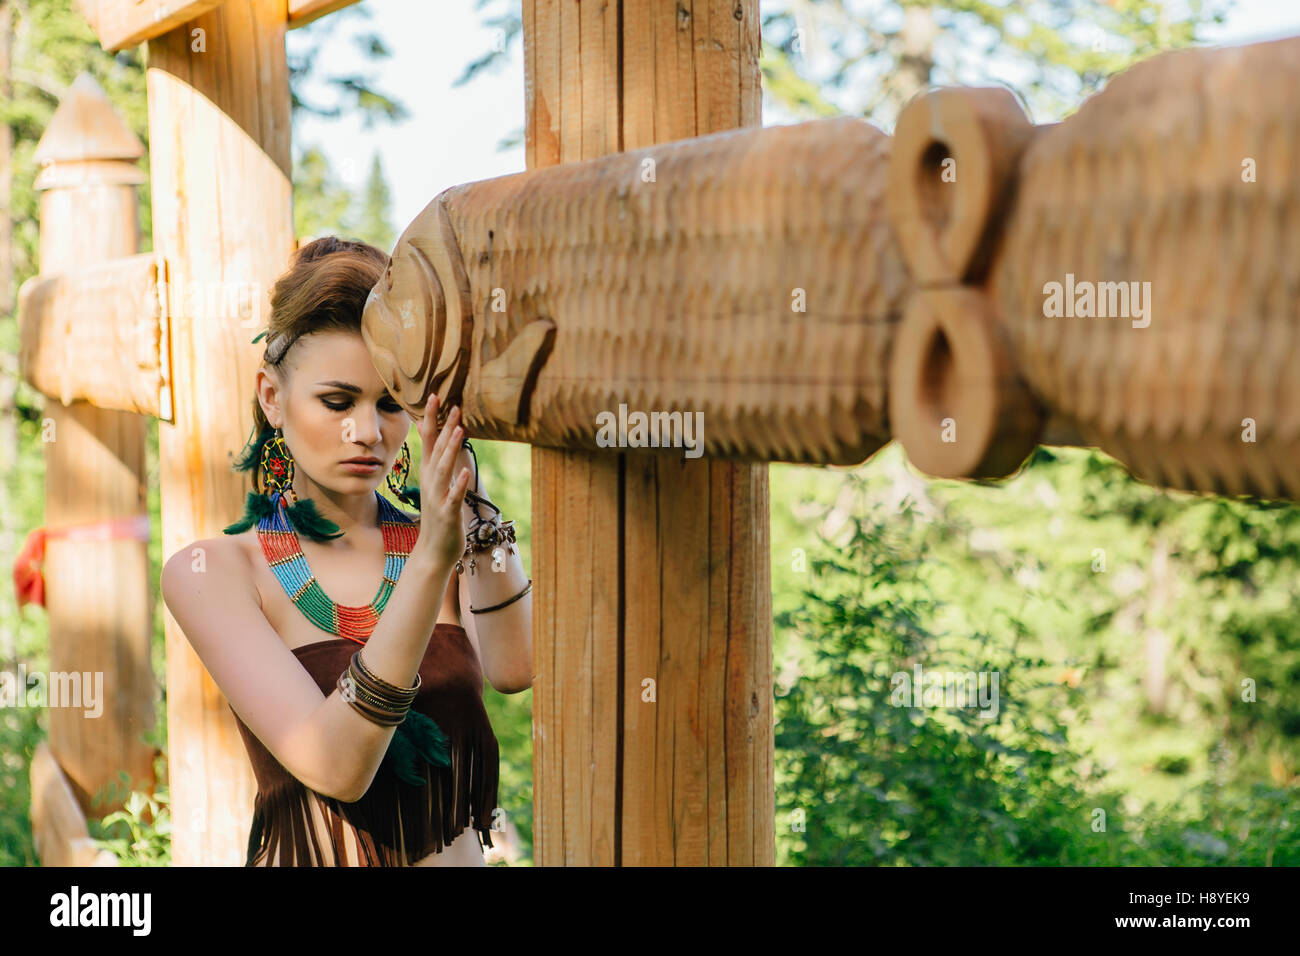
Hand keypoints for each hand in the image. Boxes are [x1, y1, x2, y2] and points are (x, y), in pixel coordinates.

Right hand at [415, 393, 471, 569]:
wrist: (433, 552)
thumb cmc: (441, 518)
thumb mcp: (441, 488)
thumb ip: (444, 467)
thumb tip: (448, 446)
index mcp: (430, 475)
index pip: (428, 440)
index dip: (430, 418)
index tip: (434, 396)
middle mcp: (430, 482)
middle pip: (435, 449)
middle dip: (442, 426)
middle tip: (449, 403)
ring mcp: (438, 497)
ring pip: (443, 469)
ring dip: (450, 449)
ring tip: (458, 430)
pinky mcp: (447, 514)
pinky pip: (453, 497)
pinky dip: (459, 484)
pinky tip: (465, 472)